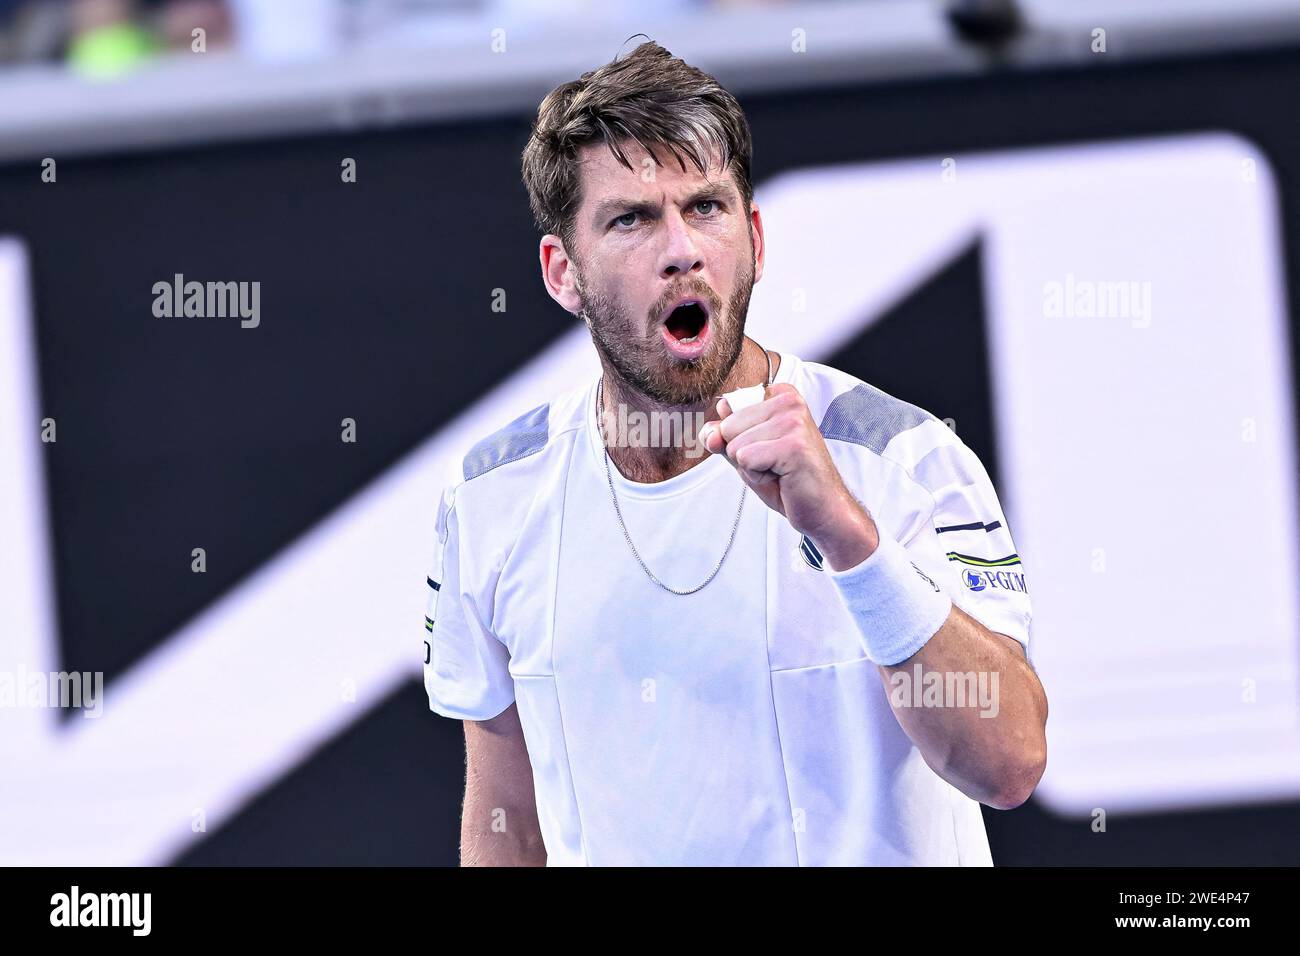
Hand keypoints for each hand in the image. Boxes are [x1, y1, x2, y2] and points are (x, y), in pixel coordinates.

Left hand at [700, 383, 879, 569]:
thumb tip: (709, 433)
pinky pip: (745, 459)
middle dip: (743, 454)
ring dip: (751, 467)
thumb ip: (724, 438)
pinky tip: (783, 477)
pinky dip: (757, 476)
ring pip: (734, 445)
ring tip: (780, 470)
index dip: (738, 439)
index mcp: (780, 395)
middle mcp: (789, 401)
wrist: (822, 509)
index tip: (768, 449)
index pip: (727, 410)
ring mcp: (793, 421)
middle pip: (728, 427)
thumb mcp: (747, 453)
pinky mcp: (792, 445)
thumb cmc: (788, 480)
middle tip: (775, 464)